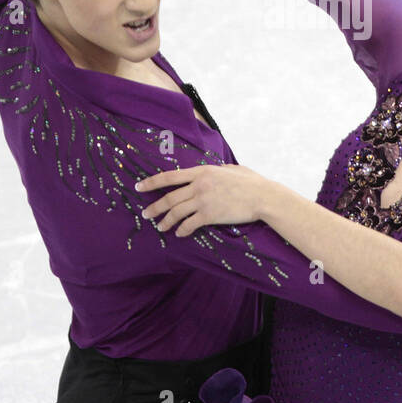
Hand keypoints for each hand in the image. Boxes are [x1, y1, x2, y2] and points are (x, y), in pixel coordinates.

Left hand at [135, 164, 276, 237]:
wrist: (262, 196)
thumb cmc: (251, 182)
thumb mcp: (231, 169)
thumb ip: (217, 169)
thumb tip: (211, 171)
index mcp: (202, 171)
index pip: (170, 177)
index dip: (151, 182)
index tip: (139, 187)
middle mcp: (199, 185)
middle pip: (169, 198)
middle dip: (154, 207)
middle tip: (146, 214)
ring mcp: (203, 201)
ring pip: (176, 212)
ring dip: (165, 221)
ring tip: (160, 227)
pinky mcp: (210, 216)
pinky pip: (189, 225)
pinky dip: (181, 230)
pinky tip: (180, 233)